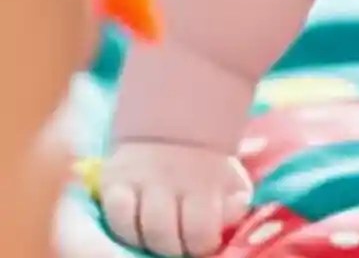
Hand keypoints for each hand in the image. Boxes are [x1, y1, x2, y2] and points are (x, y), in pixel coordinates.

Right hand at [99, 142, 251, 256]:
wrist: (176, 126)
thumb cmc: (208, 167)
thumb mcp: (232, 182)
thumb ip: (234, 207)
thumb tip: (226, 221)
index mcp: (205, 183)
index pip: (200, 232)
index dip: (201, 245)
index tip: (202, 241)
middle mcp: (169, 180)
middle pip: (163, 236)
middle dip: (173, 249)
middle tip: (178, 244)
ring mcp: (138, 180)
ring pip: (134, 231)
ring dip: (147, 241)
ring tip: (158, 237)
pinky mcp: (113, 179)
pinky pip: (113, 214)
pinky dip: (123, 226)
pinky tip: (136, 225)